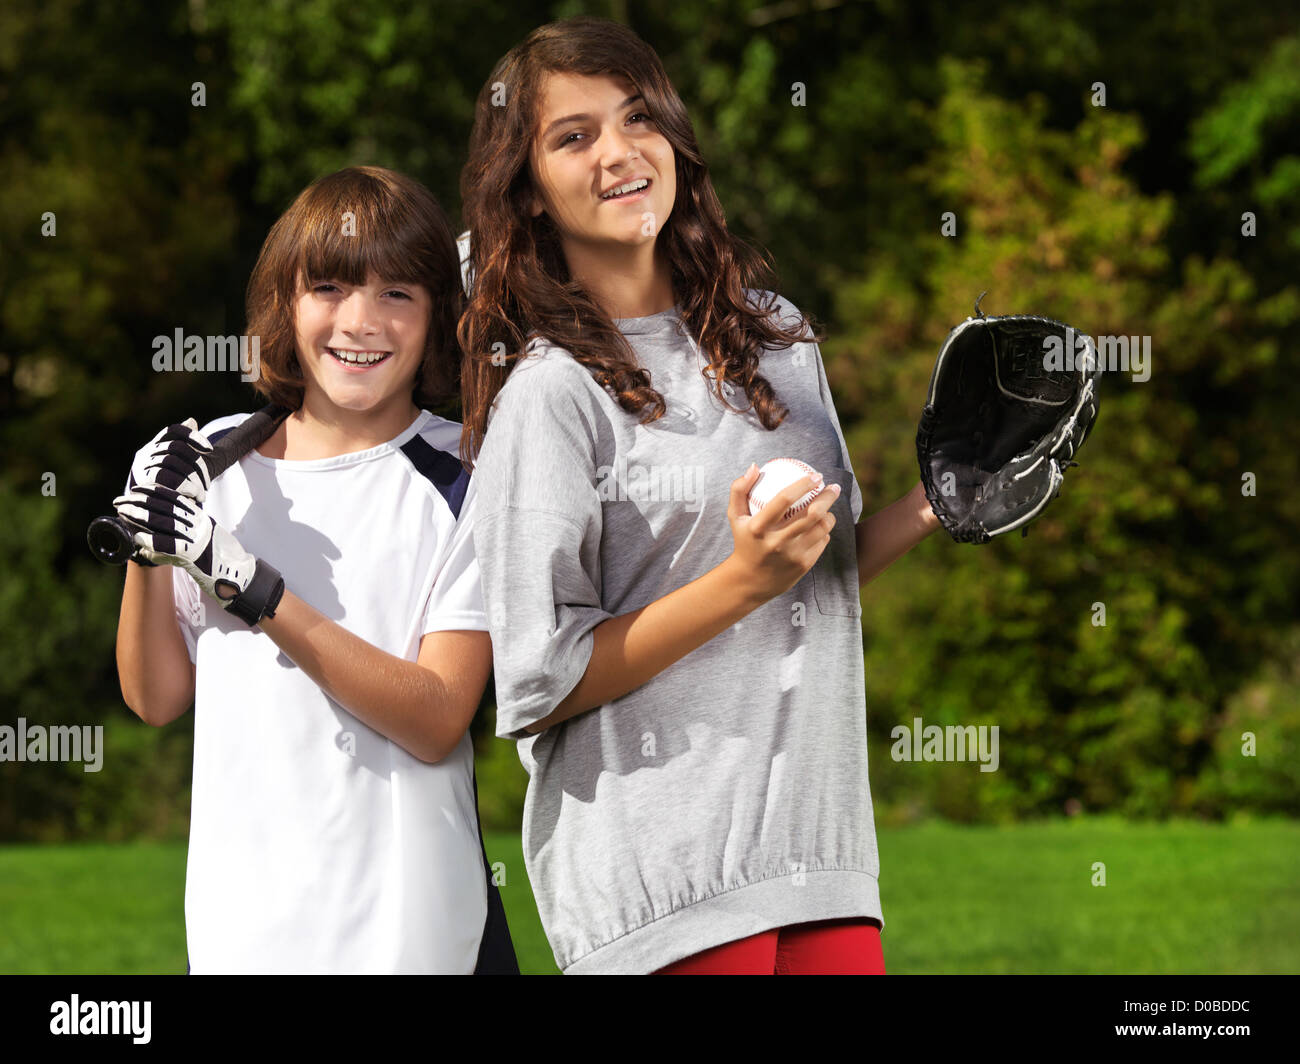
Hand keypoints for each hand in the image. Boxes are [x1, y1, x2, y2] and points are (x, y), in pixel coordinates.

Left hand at [113, 484, 283, 624]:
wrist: (238, 573)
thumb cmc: (221, 557)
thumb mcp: (207, 534)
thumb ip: (188, 527)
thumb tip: (164, 526)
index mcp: (200, 517)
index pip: (173, 497)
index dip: (152, 492)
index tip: (137, 488)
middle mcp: (198, 524)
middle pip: (164, 507)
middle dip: (139, 502)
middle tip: (121, 500)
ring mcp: (195, 538)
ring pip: (163, 522)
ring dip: (139, 517)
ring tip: (123, 513)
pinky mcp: (191, 554)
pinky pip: (166, 545)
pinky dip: (150, 541)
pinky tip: (137, 538)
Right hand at [126, 418, 214, 501]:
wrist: (142, 507)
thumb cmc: (165, 484)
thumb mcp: (175, 464)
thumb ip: (183, 445)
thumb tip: (191, 420)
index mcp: (155, 444)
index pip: (174, 430)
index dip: (193, 436)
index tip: (211, 449)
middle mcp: (146, 452)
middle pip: (178, 447)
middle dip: (198, 465)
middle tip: (208, 484)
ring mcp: (141, 465)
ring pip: (172, 462)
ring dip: (193, 479)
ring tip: (203, 494)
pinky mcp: (142, 480)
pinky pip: (165, 477)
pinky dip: (185, 486)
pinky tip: (194, 496)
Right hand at [724, 463, 839, 604]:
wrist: (750, 581)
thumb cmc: (744, 541)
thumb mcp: (734, 516)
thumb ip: (739, 489)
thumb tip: (754, 466)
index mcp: (758, 527)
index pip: (784, 499)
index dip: (803, 485)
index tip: (815, 476)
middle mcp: (776, 541)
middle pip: (812, 513)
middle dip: (827, 496)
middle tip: (832, 487)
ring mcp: (792, 555)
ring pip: (822, 527)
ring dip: (829, 513)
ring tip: (828, 506)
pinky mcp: (803, 565)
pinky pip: (822, 541)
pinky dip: (824, 531)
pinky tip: (822, 525)